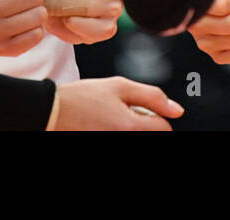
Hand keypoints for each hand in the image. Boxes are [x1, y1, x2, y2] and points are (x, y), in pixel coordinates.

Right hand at [52, 77, 182, 130]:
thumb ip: (153, 96)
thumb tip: (177, 110)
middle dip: (145, 124)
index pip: (164, 128)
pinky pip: (123, 139)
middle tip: (126, 113)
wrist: (52, 112)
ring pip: (137, 137)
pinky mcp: (102, 143)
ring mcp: (113, 143)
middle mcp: (123, 141)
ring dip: (132, 128)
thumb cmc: (83, 97)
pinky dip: (119, 130)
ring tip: (114, 119)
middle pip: (151, 135)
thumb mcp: (119, 86)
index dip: (157, 115)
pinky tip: (106, 124)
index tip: (141, 108)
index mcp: (131, 127)